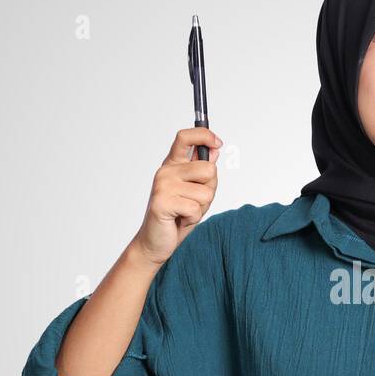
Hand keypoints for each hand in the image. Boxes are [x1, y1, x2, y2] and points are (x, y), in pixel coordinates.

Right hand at [133, 126, 221, 265]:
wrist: (156, 241)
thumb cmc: (177, 215)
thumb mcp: (195, 191)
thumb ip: (203, 173)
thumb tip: (214, 150)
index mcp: (173, 164)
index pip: (186, 137)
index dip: (205, 135)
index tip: (218, 143)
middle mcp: (166, 171)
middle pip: (208, 169)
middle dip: (210, 189)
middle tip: (195, 201)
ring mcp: (162, 186)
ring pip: (206, 192)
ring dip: (202, 207)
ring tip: (186, 212)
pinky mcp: (162, 203)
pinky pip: (195, 208)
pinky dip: (193, 218)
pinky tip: (181, 219)